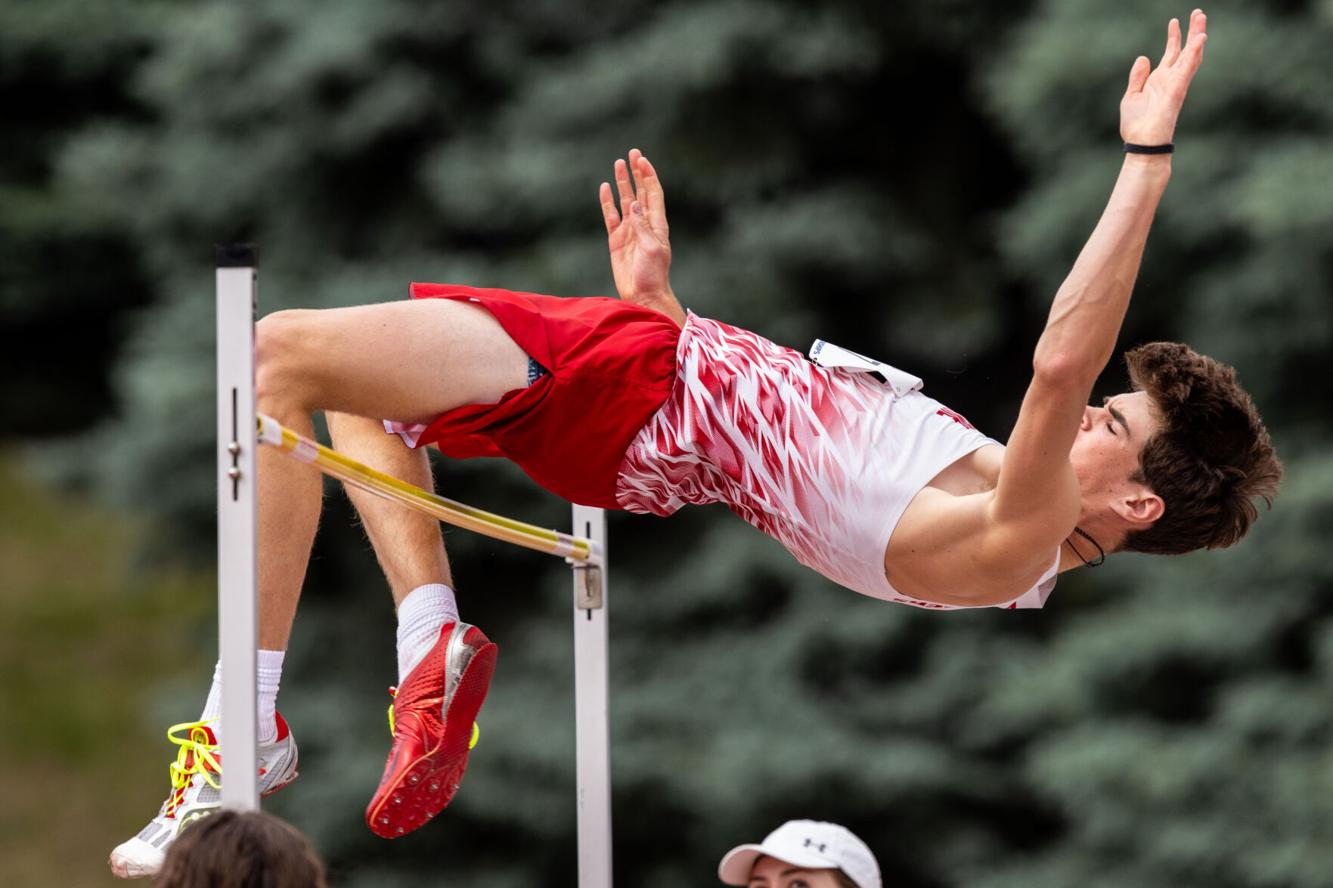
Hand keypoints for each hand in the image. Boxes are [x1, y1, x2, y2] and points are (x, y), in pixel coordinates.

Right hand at [599, 149, 684, 325]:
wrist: (642, 295)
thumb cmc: (652, 275)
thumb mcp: (651, 249)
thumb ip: (642, 226)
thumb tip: (634, 204)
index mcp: (656, 225)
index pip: (653, 194)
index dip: (648, 176)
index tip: (642, 159)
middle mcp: (643, 224)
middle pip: (640, 192)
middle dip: (637, 172)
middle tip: (632, 152)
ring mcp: (629, 231)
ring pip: (625, 201)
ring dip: (622, 183)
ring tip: (618, 164)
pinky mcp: (616, 240)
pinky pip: (610, 216)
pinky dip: (607, 202)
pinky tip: (604, 188)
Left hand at [1120, 9, 1207, 145]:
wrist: (1141, 144)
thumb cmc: (1136, 125)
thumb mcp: (1131, 95)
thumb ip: (1138, 76)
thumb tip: (1143, 57)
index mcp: (1159, 80)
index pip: (1171, 54)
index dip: (1174, 37)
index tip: (1174, 21)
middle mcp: (1171, 80)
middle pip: (1185, 51)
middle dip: (1191, 32)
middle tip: (1198, 13)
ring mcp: (1176, 84)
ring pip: (1191, 55)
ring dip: (1197, 37)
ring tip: (1200, 19)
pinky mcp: (1178, 90)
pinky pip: (1188, 68)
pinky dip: (1194, 53)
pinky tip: (1200, 38)